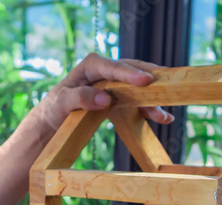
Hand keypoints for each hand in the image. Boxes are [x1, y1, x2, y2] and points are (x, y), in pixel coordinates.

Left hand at [39, 53, 173, 129]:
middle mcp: (106, 70)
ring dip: (152, 100)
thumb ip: (81, 98)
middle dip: (150, 81)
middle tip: (167, 89)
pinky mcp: (119, 96)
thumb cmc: (55, 108)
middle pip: (132, 71)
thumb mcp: (62, 103)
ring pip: (138, 87)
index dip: (129, 73)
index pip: (112, 67)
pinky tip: (163, 118)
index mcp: (91, 66)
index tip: (145, 80)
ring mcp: (114, 83)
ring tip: (164, 115)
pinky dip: (149, 108)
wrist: (54, 120)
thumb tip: (105, 99)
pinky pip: (137, 100)